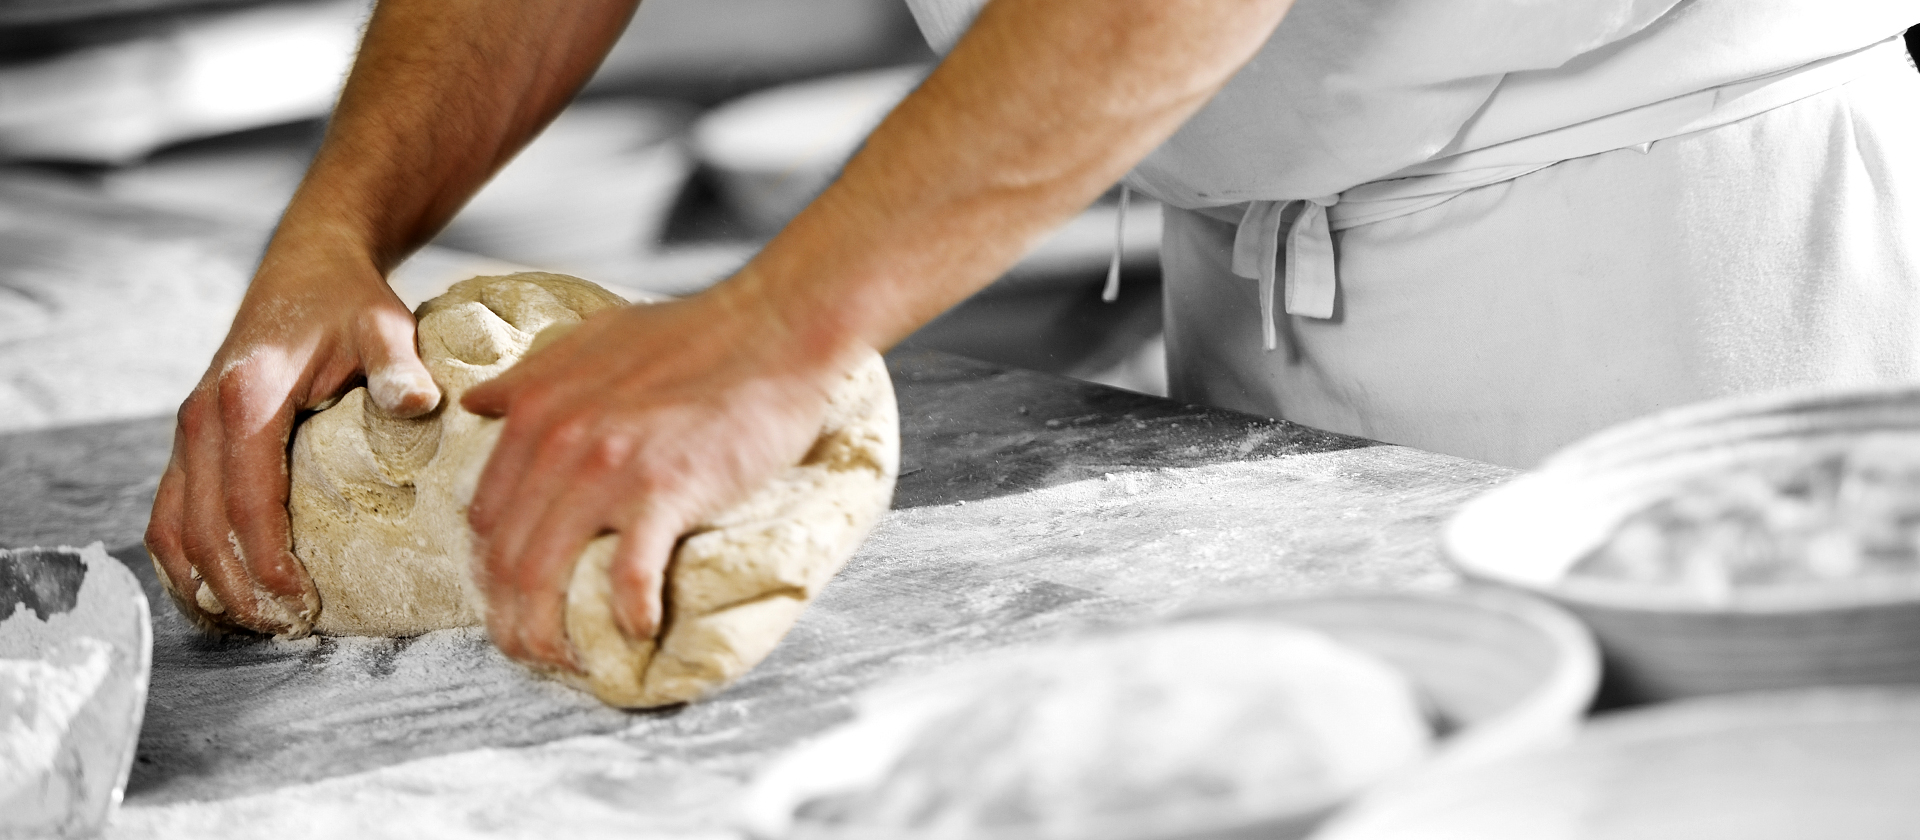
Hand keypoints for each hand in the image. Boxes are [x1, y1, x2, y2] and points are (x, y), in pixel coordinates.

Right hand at [144, 242, 440, 634]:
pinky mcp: (189, 440)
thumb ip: (398, 365)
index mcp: (247, 398)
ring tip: (254, 626)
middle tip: (285, 632)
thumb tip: (420, 403)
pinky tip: (219, 598)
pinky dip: (184, 563)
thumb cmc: (351, 302)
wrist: (307, 265)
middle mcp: (201, 417)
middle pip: (202, 529)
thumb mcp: (384, 325)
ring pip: (171, 529)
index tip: (302, 608)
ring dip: (204, 585)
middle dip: (237, 591)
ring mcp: (187, 429)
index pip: (247, 502)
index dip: (268, 564)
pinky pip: (169, 514)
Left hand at [460, 285, 844, 672]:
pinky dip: (627, 613)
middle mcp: (561, 443)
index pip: (485, 516)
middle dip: (509, 617)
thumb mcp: (591, 339)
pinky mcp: (666, 490)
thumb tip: (478, 402)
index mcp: (537, 411)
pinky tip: (638, 629)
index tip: (512, 599)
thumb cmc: (691, 333)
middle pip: (506, 557)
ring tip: (569, 661)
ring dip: (548, 633)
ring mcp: (611, 470)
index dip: (490, 570)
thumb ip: (530, 376)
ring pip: (545, 575)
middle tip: (530, 651)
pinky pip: (628, 573)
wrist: (771, 329)